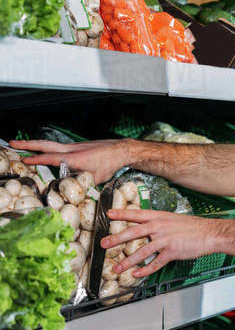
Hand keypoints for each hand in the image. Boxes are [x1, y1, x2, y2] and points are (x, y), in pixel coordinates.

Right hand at [9, 139, 133, 183]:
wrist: (121, 150)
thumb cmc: (109, 164)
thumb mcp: (95, 178)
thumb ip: (80, 183)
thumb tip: (71, 191)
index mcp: (74, 158)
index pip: (50, 158)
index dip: (36, 160)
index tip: (23, 160)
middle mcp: (72, 149)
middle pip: (45, 144)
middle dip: (28, 144)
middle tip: (12, 143)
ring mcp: (75, 146)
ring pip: (51, 144)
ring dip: (36, 144)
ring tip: (22, 146)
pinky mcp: (79, 146)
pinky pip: (60, 147)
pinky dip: (49, 147)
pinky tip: (46, 151)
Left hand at [100, 208, 218, 276]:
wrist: (209, 233)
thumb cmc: (192, 226)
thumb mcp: (173, 219)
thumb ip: (159, 222)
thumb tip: (146, 227)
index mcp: (159, 217)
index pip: (137, 214)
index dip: (122, 213)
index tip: (109, 213)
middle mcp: (160, 227)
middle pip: (134, 232)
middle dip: (117, 238)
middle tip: (104, 243)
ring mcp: (165, 239)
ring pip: (142, 251)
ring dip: (128, 261)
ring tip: (117, 268)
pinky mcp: (172, 251)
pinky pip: (156, 263)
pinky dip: (146, 270)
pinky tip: (138, 274)